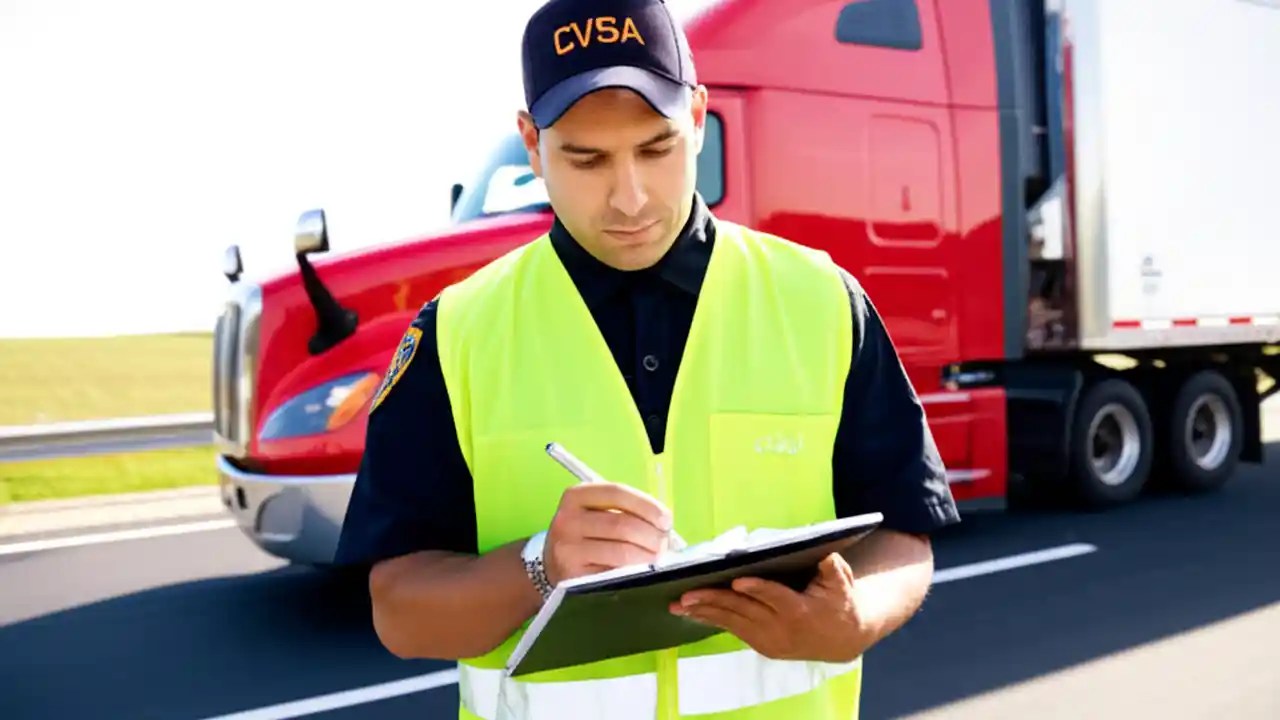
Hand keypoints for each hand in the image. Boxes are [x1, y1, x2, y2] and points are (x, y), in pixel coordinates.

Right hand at [543, 482, 673, 585]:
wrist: (551, 564)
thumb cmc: (586, 535)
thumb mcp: (596, 512)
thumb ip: (626, 510)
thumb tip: (664, 523)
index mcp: (576, 496)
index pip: (617, 493)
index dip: (647, 505)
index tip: (666, 520)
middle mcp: (568, 520)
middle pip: (622, 524)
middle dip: (652, 535)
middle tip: (664, 544)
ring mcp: (568, 550)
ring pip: (622, 551)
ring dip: (648, 556)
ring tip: (656, 558)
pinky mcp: (573, 577)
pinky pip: (614, 574)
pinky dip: (634, 573)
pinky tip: (641, 572)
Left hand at [670, 552, 868, 662]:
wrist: (841, 639)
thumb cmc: (839, 603)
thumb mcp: (844, 585)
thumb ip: (835, 571)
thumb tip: (826, 555)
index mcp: (801, 611)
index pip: (777, 598)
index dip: (758, 590)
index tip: (738, 582)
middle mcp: (782, 628)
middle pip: (744, 611)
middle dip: (713, 601)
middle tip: (686, 595)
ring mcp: (770, 640)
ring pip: (733, 623)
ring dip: (704, 613)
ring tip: (678, 606)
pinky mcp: (762, 645)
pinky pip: (733, 630)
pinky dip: (712, 620)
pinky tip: (691, 613)